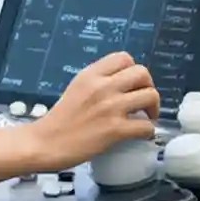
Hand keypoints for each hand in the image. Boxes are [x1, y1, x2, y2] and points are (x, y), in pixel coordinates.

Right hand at [25, 52, 159, 170]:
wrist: (46, 143)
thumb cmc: (59, 118)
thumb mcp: (76, 88)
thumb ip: (97, 82)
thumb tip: (120, 85)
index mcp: (91, 74)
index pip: (124, 57)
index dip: (133, 70)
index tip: (131, 84)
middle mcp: (102, 86)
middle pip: (142, 73)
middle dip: (148, 86)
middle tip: (143, 101)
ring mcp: (110, 108)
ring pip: (150, 96)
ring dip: (153, 108)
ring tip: (146, 117)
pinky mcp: (115, 130)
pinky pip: (146, 126)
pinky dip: (148, 131)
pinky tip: (140, 135)